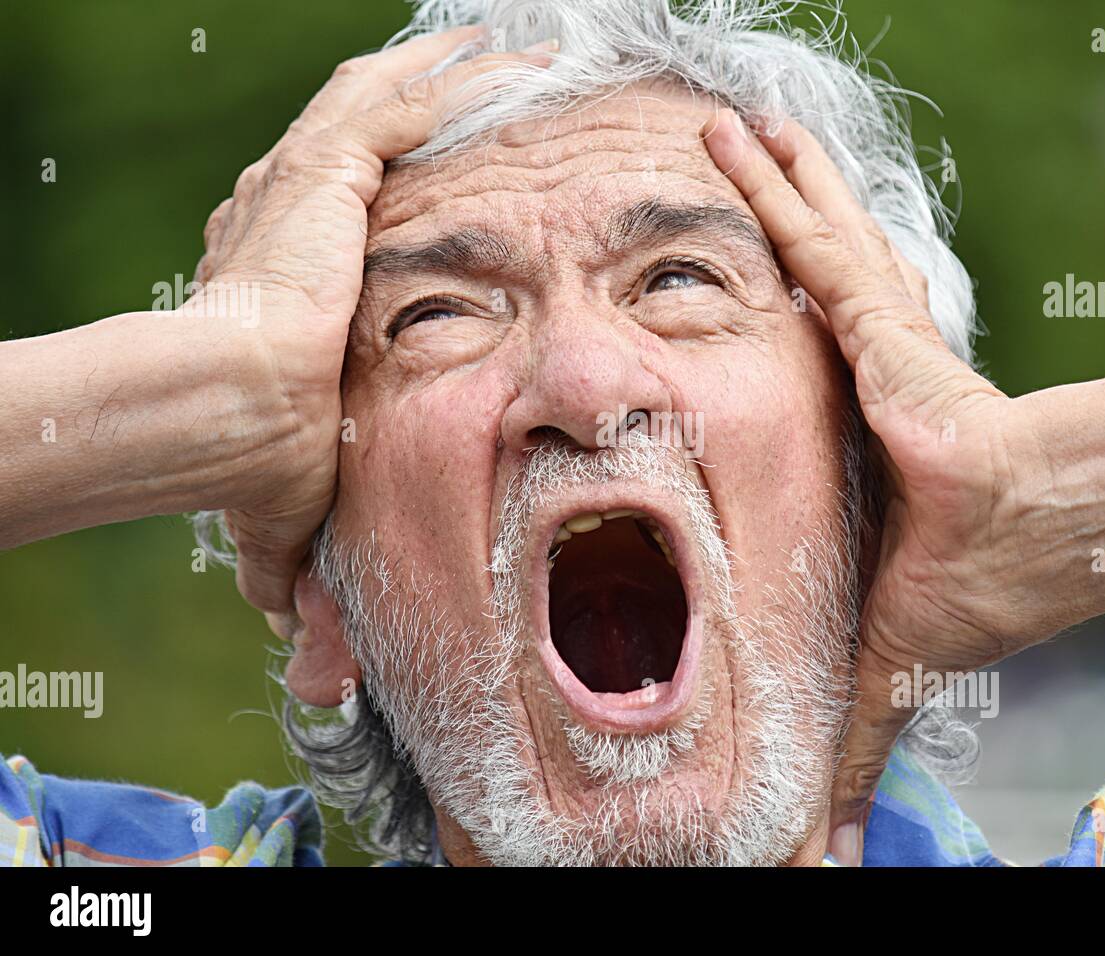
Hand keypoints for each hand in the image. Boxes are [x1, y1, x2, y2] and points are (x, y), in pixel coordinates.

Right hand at [189, 28, 554, 616]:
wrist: (221, 409)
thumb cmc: (247, 455)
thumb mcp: (288, 499)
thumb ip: (288, 553)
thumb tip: (289, 632)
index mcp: (282, 269)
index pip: (345, 211)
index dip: (401, 196)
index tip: (452, 197)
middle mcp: (287, 210)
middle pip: (374, 144)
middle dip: (438, 120)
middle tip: (510, 105)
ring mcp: (304, 183)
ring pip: (390, 105)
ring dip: (456, 82)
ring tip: (524, 60)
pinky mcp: (326, 167)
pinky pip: (401, 99)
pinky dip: (455, 76)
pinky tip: (510, 58)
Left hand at [701, 111, 1075, 863]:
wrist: (1032, 526)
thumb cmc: (973, 580)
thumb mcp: (881, 658)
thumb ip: (840, 738)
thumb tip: (810, 856)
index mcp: (840, 453)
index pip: (775, 398)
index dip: (731, 370)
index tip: (680, 359)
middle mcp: (849, 383)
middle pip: (785, 300)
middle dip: (756, 241)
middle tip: (690, 195)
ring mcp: (864, 342)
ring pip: (800, 246)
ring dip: (767, 189)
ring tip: (726, 132)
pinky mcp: (877, 319)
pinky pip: (815, 238)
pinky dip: (779, 184)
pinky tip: (745, 137)